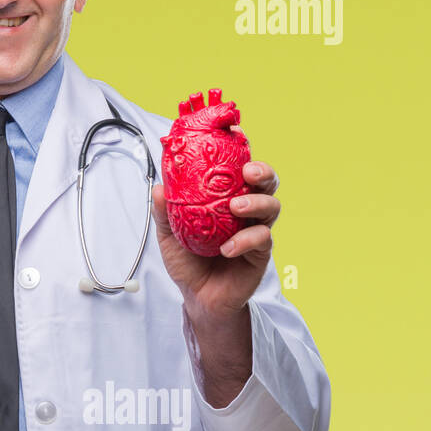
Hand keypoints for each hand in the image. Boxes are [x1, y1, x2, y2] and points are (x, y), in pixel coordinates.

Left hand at [151, 160, 280, 320]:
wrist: (197, 297)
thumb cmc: (187, 260)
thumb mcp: (168, 233)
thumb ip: (164, 211)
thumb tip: (158, 187)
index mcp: (226, 198)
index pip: (238, 168)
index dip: (241, 150)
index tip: (235, 134)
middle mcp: (245, 210)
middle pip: (265, 183)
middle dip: (263, 171)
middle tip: (249, 172)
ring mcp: (255, 230)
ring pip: (271, 206)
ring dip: (256, 202)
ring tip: (236, 207)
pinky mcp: (260, 254)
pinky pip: (262, 240)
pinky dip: (246, 241)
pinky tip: (227, 248)